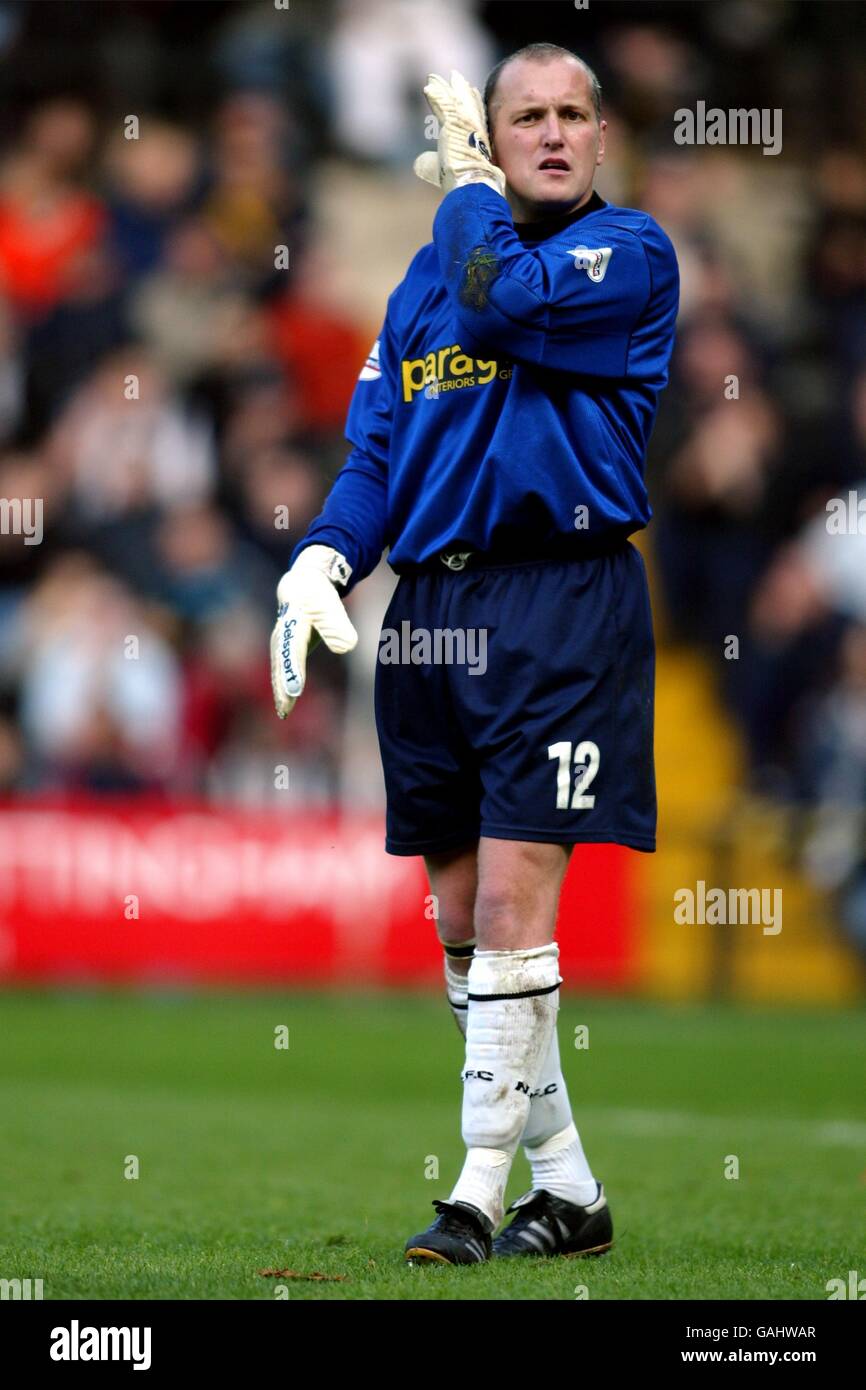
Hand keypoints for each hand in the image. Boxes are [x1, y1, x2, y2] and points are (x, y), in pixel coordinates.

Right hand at [270, 545, 357, 718]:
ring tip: (284, 712)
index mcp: (293, 624)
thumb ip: (337, 625)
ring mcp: (279, 644)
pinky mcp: (282, 651)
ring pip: (278, 670)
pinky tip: (285, 705)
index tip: (295, 691)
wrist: (300, 586)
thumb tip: (346, 648)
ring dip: (281, 691)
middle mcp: (282, 636)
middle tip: (286, 708)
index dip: (293, 672)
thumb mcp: (330, 605)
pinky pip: (280, 672)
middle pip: (281, 664)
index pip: (293, 651)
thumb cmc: (317, 596)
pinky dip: (282, 688)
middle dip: (283, 686)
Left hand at [414, 69, 505, 197]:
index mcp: (475, 138)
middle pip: (465, 103)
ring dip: (444, 89)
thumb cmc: (461, 181)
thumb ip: (430, 164)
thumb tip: (418, 162)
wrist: (469, 183)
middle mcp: (472, 128)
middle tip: (454, 76)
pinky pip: (443, 105)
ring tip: (434, 78)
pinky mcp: (453, 123)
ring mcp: (464, 124)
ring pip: (455, 100)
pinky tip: (428, 88)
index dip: (470, 103)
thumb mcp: (442, 170)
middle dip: (459, 89)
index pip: (472, 116)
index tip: (469, 91)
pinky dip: (436, 96)